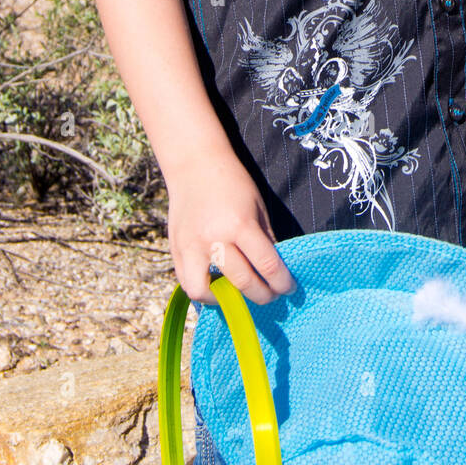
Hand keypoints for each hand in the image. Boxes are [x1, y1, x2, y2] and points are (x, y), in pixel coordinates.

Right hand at [167, 148, 297, 305]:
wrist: (195, 164)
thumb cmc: (233, 182)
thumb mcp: (258, 208)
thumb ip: (266, 240)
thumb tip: (275, 270)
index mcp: (240, 225)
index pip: (267, 265)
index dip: (282, 282)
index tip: (289, 288)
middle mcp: (214, 239)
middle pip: (243, 282)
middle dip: (263, 295)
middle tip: (272, 295)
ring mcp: (191, 247)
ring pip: (205, 292)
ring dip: (226, 300)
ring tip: (238, 294)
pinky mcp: (175, 250)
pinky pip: (187, 282)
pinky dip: (202, 291)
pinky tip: (216, 286)